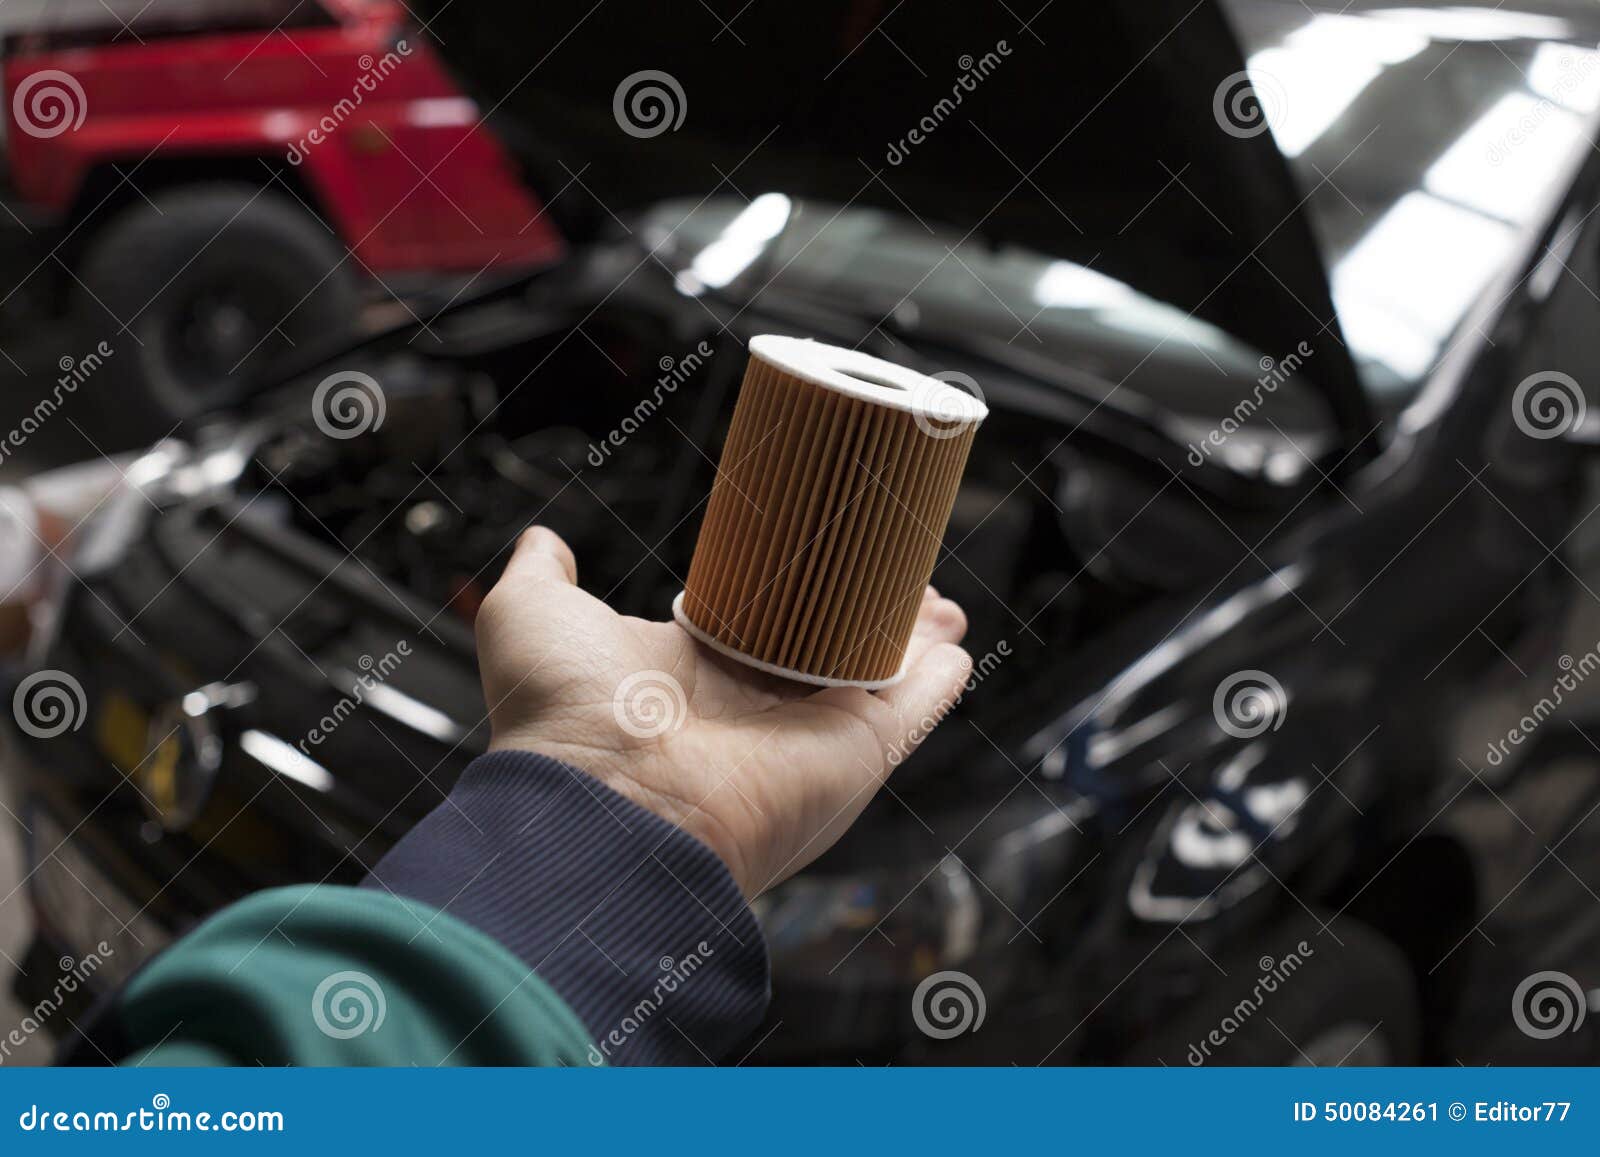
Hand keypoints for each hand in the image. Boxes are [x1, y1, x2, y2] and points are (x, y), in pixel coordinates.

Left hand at [475, 526, 972, 896]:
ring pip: (881, 675)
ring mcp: (811, 735)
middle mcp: (757, 710)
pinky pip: (914, 712)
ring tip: (938, 597)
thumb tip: (543, 539)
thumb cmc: (562, 721)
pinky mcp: (856, 756)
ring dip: (914, 636)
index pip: (762, 626)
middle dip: (867, 613)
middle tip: (892, 565)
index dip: (795, 590)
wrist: (606, 803)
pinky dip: (941, 681)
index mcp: (696, 675)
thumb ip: (540, 573)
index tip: (816, 552)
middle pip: (832, 650)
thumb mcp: (533, 617)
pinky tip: (958, 649)